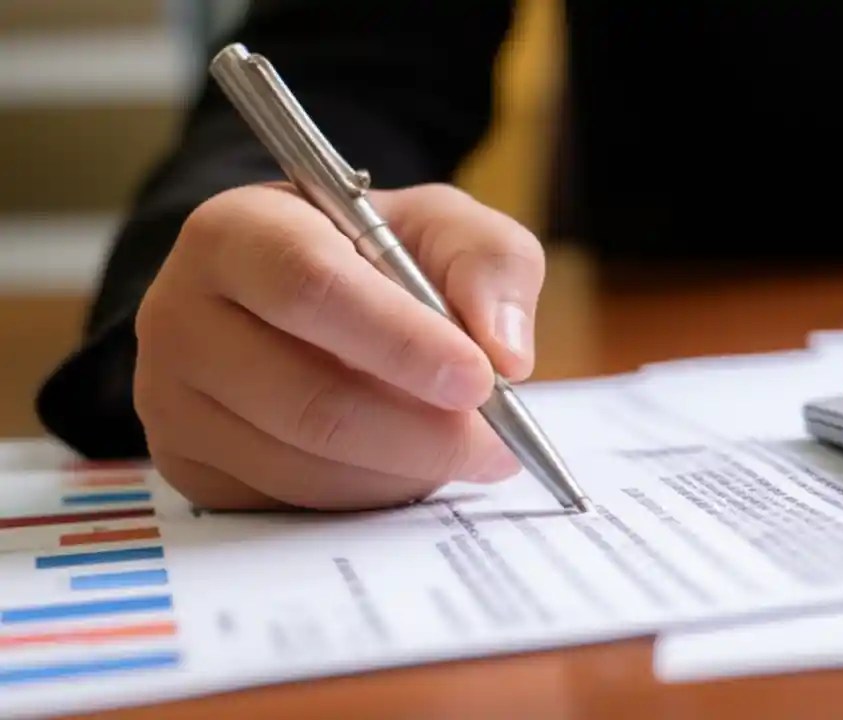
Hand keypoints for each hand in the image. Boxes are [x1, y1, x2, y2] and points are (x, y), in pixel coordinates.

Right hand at [134, 183, 543, 509]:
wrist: (300, 297)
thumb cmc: (375, 256)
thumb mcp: (443, 228)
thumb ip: (489, 265)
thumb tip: (507, 354)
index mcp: (237, 232)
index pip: (310, 286)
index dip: (401, 341)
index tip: (481, 380)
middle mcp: (179, 314)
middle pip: (308, 397)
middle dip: (422, 432)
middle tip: (497, 445)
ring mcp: (172, 400)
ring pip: (306, 464)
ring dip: (404, 470)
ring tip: (464, 450)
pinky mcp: (189, 467)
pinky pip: (292, 502)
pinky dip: (369, 494)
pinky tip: (406, 464)